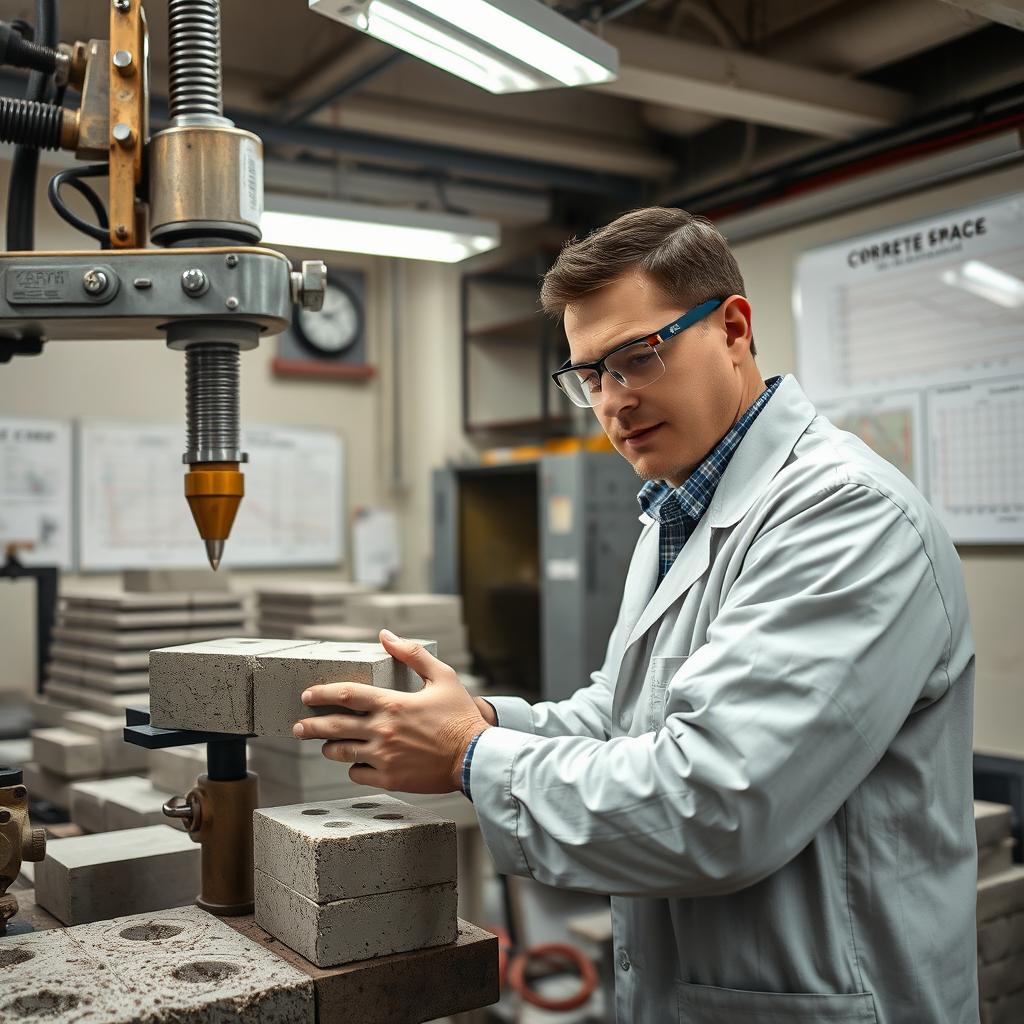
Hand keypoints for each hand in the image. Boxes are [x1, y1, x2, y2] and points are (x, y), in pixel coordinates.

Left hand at [292, 630, 490, 793]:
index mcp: (392, 704)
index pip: (346, 695)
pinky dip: (354, 768)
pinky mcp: (390, 779)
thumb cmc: (461, 716)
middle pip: (333, 727)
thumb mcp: (442, 676)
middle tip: (298, 727)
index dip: (322, 693)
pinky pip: (358, 774)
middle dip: (310, 726)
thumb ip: (411, 654)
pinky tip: (358, 762)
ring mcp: (384, 757)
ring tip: (327, 746)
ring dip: (330, 748)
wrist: (476, 757)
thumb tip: (385, 635)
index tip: (307, 695)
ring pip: (341, 753)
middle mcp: (383, 730)